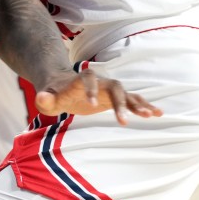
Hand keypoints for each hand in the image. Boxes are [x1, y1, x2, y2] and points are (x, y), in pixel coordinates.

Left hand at [34, 70, 161, 123]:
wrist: (63, 86)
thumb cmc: (54, 93)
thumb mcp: (46, 98)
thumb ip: (44, 98)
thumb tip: (40, 98)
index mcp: (82, 79)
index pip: (88, 79)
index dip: (90, 89)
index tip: (90, 105)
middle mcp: (100, 81)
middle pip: (114, 87)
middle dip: (120, 102)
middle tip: (123, 121)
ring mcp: (109, 89)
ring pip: (127, 93)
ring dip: (138, 103)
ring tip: (151, 115)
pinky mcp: (116, 98)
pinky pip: (133, 100)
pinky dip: (145, 105)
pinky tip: (158, 113)